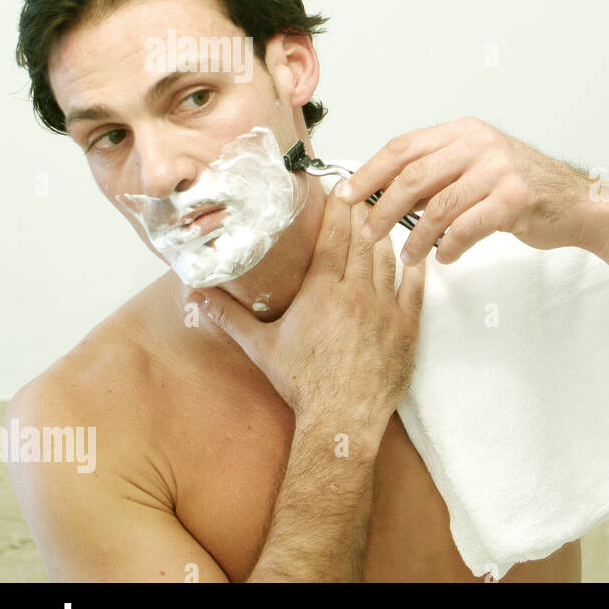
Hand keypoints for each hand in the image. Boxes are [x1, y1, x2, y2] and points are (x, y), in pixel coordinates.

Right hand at [193, 197, 426, 428]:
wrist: (341, 419)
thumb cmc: (301, 384)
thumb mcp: (260, 346)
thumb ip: (227, 315)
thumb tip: (193, 293)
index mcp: (322, 291)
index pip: (332, 235)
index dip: (338, 208)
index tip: (340, 188)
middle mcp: (356, 293)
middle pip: (362, 238)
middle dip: (363, 211)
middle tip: (364, 191)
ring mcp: (386, 308)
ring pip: (388, 257)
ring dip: (386, 232)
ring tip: (384, 214)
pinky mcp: (408, 326)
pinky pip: (416, 284)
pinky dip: (414, 263)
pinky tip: (413, 249)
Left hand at [336, 116, 599, 264]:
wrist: (580, 203)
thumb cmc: (525, 188)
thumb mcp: (479, 166)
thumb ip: (439, 173)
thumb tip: (384, 193)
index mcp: (465, 131)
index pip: (403, 147)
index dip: (369, 171)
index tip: (346, 194)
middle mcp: (480, 144)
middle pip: (413, 176)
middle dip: (383, 207)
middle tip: (369, 231)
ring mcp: (499, 170)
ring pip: (437, 207)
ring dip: (416, 237)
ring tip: (408, 255)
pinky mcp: (515, 200)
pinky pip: (466, 228)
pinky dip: (449, 248)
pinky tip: (445, 257)